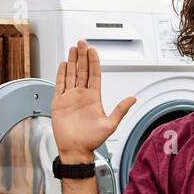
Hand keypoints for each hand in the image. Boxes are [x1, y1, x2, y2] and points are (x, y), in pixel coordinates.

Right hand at [51, 40, 135, 163]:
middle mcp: (82, 95)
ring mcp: (70, 98)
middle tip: (82, 43)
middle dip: (82, 56)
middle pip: (82, 71)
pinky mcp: (59, 102)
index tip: (93, 51)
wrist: (76, 150)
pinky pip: (60, 84)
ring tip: (73, 49)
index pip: (94, 75)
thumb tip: (133, 99)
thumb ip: (121, 109)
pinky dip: (61, 74)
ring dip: (72, 61)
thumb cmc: (92, 140)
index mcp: (94, 98)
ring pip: (71, 74)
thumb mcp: (110, 124)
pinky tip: (63, 64)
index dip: (93, 62)